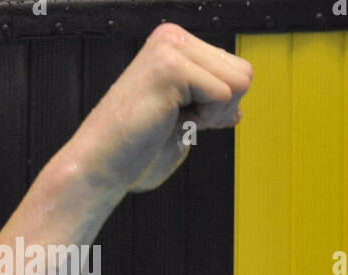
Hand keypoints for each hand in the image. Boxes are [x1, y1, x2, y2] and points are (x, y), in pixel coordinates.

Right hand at [63, 23, 251, 194]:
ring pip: (239, 83)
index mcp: (175, 44)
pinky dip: (204, 118)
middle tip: (179, 119)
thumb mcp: (185, 123)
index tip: (183, 115)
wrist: (102, 165)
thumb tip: (238, 110)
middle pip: (244, 74)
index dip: (221, 106)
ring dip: (213, 114)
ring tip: (173, 118)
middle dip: (221, 109)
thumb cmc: (137, 151)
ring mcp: (170, 48)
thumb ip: (210, 109)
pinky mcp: (171, 67)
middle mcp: (173, 37)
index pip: (238, 70)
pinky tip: (170, 120)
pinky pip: (223, 95)